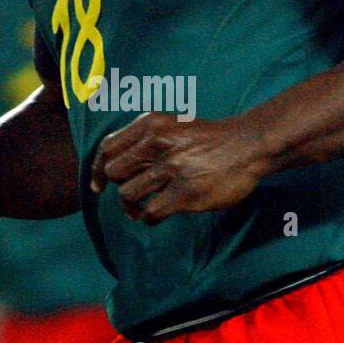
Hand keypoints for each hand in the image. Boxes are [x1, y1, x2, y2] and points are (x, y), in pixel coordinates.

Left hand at [90, 112, 267, 224]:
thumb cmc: (207, 140)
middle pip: (114, 173)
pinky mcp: (186, 192)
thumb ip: (143, 142)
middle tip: (133, 196)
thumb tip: (110, 171)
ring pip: (128, 195)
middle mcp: (157, 143)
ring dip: (132, 207)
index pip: (107, 148)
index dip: (97, 170)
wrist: (247, 145)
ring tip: (144, 208)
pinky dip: (148, 218)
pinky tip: (158, 214)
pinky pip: (150, 213)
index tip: (98, 186)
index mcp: (151, 124)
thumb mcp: (171, 127)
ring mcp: (172, 168)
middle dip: (119, 187)